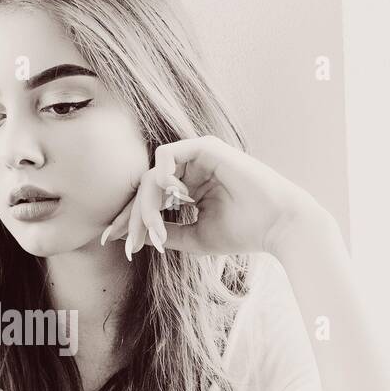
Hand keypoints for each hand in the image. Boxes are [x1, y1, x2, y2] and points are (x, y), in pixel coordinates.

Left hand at [99, 135, 324, 258]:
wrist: (278, 225)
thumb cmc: (243, 232)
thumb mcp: (194, 237)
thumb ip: (165, 232)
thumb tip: (132, 235)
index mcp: (189, 189)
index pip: (149, 201)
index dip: (129, 220)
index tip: (111, 241)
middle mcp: (190, 171)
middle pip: (145, 189)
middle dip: (133, 217)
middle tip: (128, 243)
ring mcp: (198, 157)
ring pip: (152, 176)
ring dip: (147, 206)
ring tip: (155, 231)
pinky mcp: (206, 147)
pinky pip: (167, 154)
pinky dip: (160, 174)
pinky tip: (165, 198)